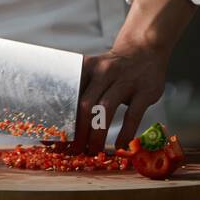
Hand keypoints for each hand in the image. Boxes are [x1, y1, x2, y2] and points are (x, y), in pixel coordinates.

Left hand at [72, 0, 195, 153]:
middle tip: (75, 150)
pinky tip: (119, 145)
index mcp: (87, 67)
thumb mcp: (94, 71)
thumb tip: (62, 122)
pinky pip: (132, 115)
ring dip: (97, 134)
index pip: (69, 95)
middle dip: (79, 131)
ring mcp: (126, 80)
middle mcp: (104, 72)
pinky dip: (124, 133)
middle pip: (86, 105)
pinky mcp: (145, 91)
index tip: (55, 138)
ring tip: (94, 151)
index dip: (61, 118)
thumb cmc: (113, 68)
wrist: (144, 49)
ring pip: (106, 110)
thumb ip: (81, 90)